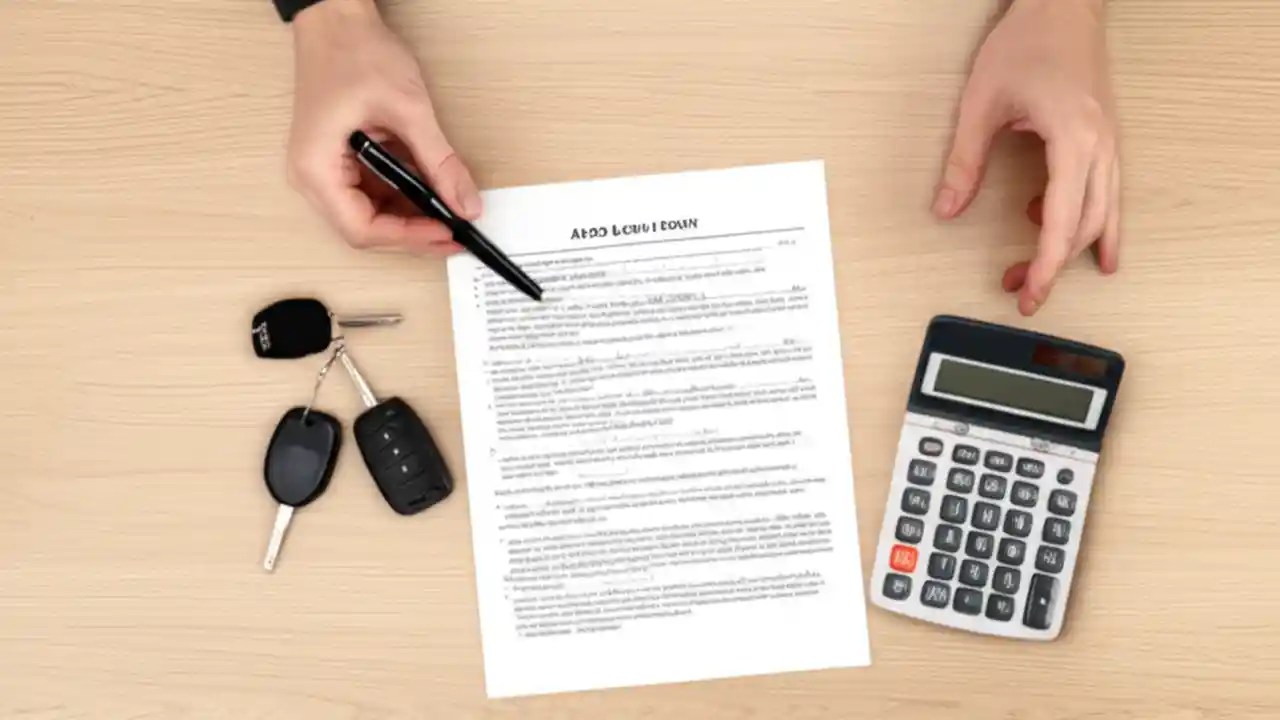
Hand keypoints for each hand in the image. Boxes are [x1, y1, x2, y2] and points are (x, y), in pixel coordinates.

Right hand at [286, 0, 480, 252]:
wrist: (337, 18)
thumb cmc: (354, 51)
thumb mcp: (408, 110)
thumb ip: (440, 163)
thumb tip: (465, 204)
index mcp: (316, 167)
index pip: (362, 228)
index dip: (407, 238)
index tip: (445, 234)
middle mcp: (313, 175)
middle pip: (365, 227)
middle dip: (412, 231)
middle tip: (454, 231)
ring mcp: (325, 168)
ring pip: (371, 212)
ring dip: (410, 214)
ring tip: (449, 209)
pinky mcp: (341, 159)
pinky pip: (372, 190)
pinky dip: (404, 193)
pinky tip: (431, 187)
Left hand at [933, 0, 1118, 315]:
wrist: (1063, 5)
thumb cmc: (1028, 43)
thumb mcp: (981, 103)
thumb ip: (964, 161)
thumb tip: (946, 209)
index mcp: (1074, 139)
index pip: (1063, 221)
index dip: (1044, 265)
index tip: (1029, 293)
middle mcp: (1101, 146)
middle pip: (1086, 226)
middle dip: (1052, 265)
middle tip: (1022, 291)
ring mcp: (1110, 143)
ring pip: (1104, 214)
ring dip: (1074, 249)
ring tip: (1042, 274)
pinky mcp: (1107, 139)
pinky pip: (1108, 193)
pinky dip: (1094, 223)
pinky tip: (1076, 241)